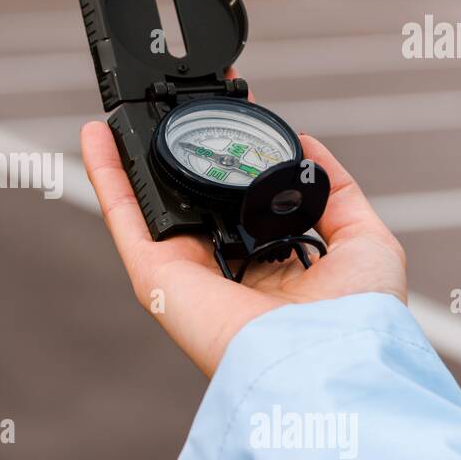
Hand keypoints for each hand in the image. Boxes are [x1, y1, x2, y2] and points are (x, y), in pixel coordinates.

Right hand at [80, 118, 406, 376]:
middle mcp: (223, 269)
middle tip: (175, 99)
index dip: (237, 152)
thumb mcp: (364, 239)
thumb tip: (306, 144)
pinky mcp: (156, 277)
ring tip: (125, 108)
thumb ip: (336, 191)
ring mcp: (185, 272)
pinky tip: (96, 134)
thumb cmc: (354, 318)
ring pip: (150, 203)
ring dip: (131, 157)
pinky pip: (124, 216)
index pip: (243, 199)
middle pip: (191, 198)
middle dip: (182, 149)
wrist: (326, 360)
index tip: (235, 105)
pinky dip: (105, 174)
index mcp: (269, 265)